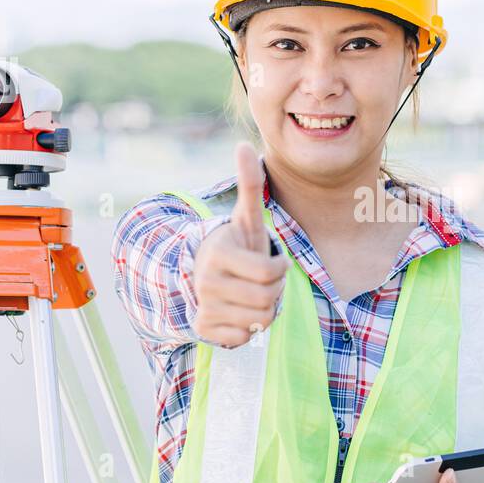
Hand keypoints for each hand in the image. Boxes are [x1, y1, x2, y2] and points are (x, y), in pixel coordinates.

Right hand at [191, 142, 287, 346]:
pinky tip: (238, 311)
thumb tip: (244, 145)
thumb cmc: (235, 246)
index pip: (270, 274)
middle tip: (261, 279)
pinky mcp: (205, 329)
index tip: (272, 262)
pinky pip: (245, 337)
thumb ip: (250, 185)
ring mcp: (203, 306)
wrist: (205, 274)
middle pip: (268, 299)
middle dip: (274, 290)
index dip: (280, 269)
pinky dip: (249, 328)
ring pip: (259, 319)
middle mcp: (206, 281)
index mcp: (219, 253)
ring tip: (250, 292)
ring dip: (264, 308)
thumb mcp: (246, 218)